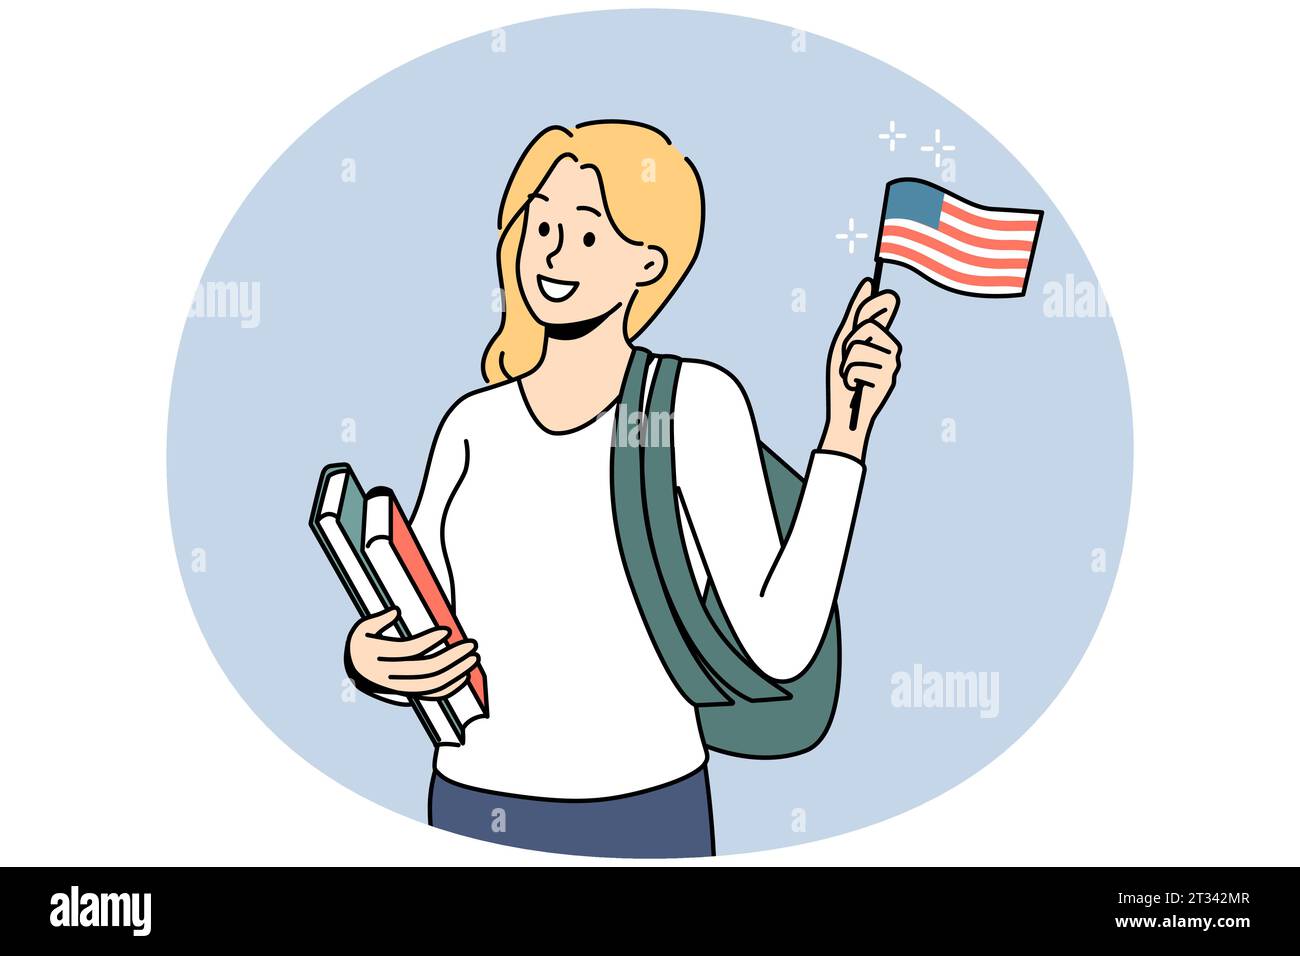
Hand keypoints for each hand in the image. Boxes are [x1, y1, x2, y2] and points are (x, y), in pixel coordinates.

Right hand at [345, 607, 479, 700]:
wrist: (355, 675)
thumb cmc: (362, 646)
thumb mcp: (360, 630)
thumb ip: (377, 620)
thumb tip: (396, 611)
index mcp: (375, 659)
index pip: (407, 651)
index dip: (428, 641)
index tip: (448, 630)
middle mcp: (387, 677)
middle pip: (426, 670)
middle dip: (452, 657)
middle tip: (472, 644)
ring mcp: (399, 690)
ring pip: (432, 685)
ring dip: (456, 672)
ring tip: (474, 658)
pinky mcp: (408, 696)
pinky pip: (432, 695)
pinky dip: (450, 688)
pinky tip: (465, 675)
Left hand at [820, 277, 900, 460]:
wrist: (845, 410)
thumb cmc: (843, 376)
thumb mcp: (843, 343)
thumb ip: (855, 316)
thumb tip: (868, 283)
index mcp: (881, 336)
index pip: (884, 308)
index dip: (878, 299)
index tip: (874, 286)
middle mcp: (891, 347)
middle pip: (868, 328)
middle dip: (849, 343)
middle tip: (848, 360)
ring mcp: (892, 363)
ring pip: (860, 348)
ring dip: (846, 364)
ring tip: (851, 376)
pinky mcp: (888, 379)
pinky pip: (858, 367)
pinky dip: (849, 377)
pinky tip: (856, 386)